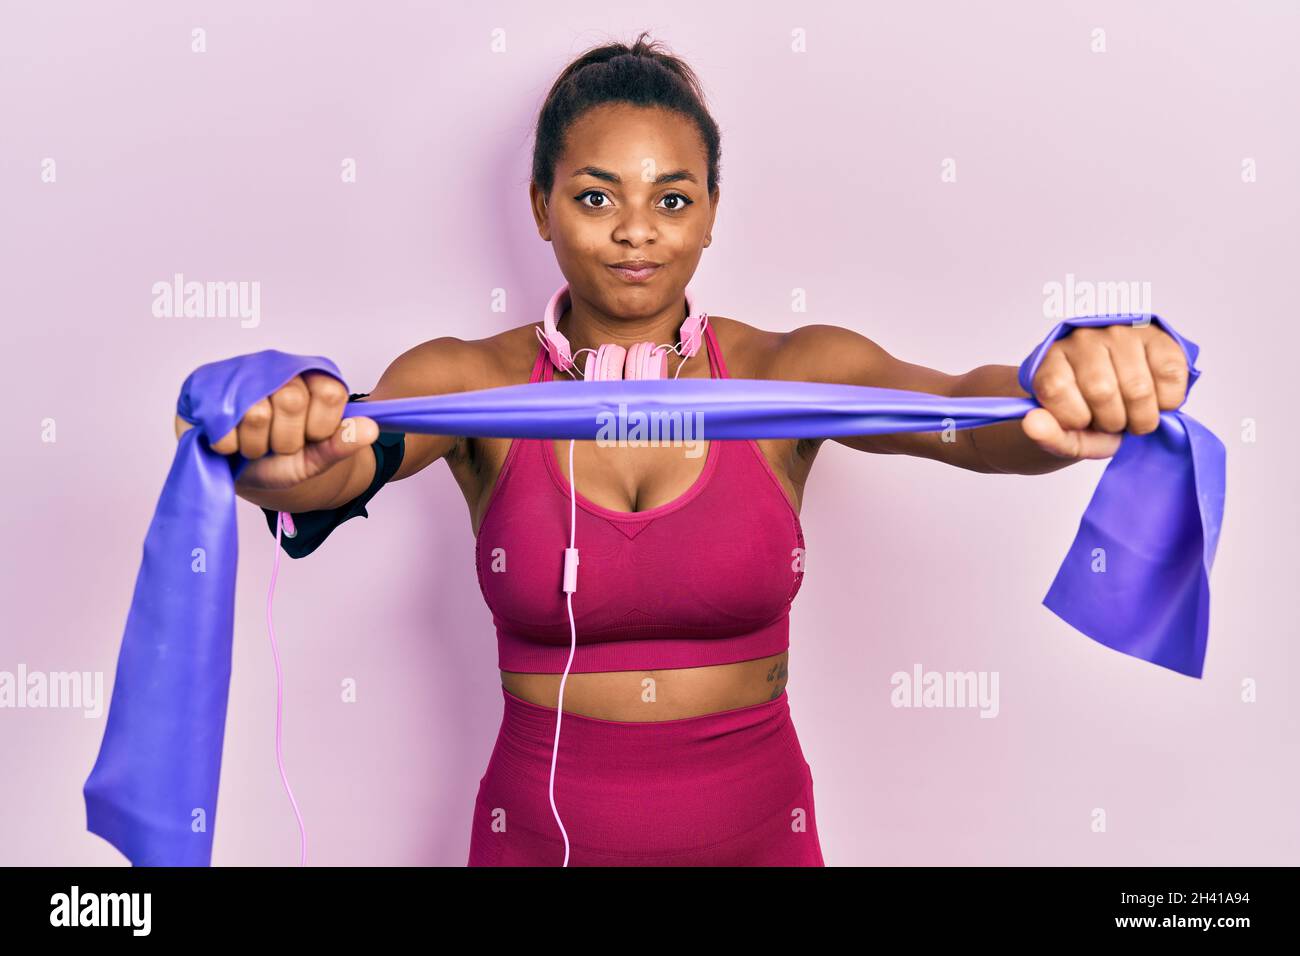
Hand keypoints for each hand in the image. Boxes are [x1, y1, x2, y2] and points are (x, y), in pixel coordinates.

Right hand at [173, 370, 378, 489]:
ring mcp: (241, 373)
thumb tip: (371, 429)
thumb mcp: (316, 458)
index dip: (320, 428)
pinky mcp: (206, 386)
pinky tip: (231, 443)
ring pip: (256, 413)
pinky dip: (229, 446)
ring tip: (254, 445)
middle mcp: (279, 368)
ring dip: (256, 444)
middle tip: (278, 445)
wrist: (239, 472)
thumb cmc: (281, 461)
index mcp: (313, 379)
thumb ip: (342, 444)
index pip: (329, 393)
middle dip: (286, 439)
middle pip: (292, 400)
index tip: (311, 438)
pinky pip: (223, 425)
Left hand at [1021, 323, 1188, 459]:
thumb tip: (1031, 424)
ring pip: (1138, 388)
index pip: (1056, 389)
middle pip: (1101, 391)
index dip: (1073, 418)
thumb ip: (1047, 436)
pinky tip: (1157, 402)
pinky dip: (1168, 402)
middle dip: (1112, 422)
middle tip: (1113, 421)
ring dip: (1141, 418)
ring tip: (1134, 415)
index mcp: (1050, 358)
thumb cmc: (1089, 417)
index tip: (1080, 421)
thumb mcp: (1066, 437)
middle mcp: (1083, 337)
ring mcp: (1121, 332)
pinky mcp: (1158, 336)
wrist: (1119, 402)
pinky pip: (1170, 374)